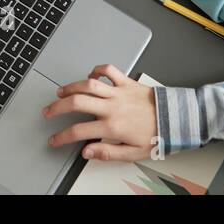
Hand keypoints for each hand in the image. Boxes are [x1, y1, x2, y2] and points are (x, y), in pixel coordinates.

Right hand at [43, 64, 157, 161]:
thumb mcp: (132, 153)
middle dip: (57, 107)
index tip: (54, 139)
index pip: (79, 132)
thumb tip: (87, 152)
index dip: (61, 136)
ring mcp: (119, 92)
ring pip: (88, 84)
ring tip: (60, 92)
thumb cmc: (155, 135)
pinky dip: (97, 70)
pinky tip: (90, 76)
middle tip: (48, 111)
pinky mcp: (127, 82)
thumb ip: (107, 153)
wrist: (174, 119)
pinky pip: (109, 70)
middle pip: (77, 103)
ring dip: (71, 87)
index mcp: (112, 127)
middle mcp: (112, 107)